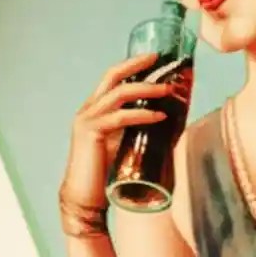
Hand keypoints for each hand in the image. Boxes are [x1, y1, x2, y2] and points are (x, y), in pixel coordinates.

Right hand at [58, 52, 173, 231]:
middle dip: (136, 64)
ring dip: (147, 89)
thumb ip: (138, 128)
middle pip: (112, 76)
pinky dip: (143, 114)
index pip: (112, 78)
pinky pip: (121, 117)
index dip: (132, 65)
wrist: (85, 198)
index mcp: (95, 109)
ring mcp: (86, 120)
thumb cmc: (106, 173)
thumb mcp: (125, 142)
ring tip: (168, 90)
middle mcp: (88, 110)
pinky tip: (160, 116)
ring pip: (119, 93)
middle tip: (160, 59)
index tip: (154, 57)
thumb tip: (170, 119)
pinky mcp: (91, 133)